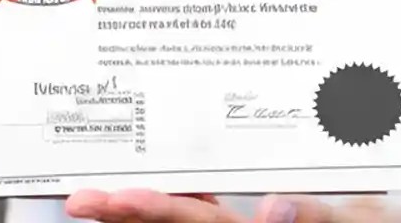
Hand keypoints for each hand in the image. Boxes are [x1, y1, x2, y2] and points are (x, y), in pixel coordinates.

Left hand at [64, 190, 400, 222]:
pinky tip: (173, 181)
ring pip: (194, 219)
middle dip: (128, 210)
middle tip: (80, 197)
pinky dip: (191, 198)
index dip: (154, 210)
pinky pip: (219, 215)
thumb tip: (272, 209)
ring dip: (150, 204)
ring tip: (99, 193)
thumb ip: (320, 219)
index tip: (112, 199)